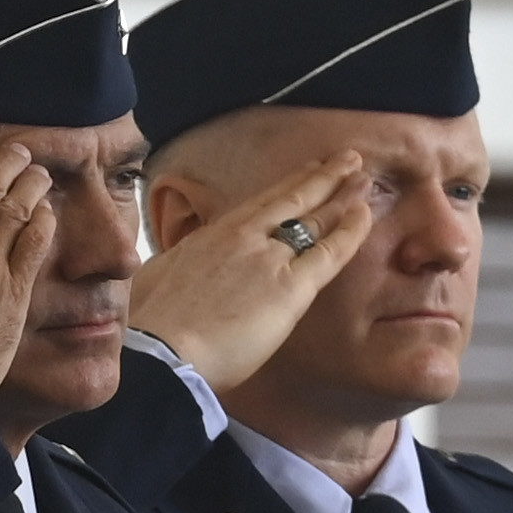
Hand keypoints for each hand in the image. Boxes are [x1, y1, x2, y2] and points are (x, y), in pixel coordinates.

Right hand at [128, 151, 373, 391]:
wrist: (158, 354)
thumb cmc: (147, 330)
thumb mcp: (154, 281)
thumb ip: (175, 268)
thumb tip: (171, 270)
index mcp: (209, 238)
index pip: (257, 205)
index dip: (286, 186)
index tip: (307, 172)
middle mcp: (242, 238)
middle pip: (289, 198)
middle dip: (321, 176)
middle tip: (347, 159)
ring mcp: (268, 259)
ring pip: (313, 218)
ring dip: (342, 194)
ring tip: (363, 176)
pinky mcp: (289, 289)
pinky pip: (330, 252)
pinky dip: (350, 230)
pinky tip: (365, 214)